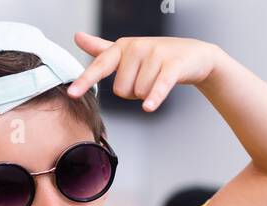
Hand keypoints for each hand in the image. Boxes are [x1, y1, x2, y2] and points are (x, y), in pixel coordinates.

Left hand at [70, 34, 220, 111]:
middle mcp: (136, 48)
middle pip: (121, 90)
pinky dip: (154, 99)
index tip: (72, 93)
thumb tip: (77, 37)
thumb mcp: (128, 51)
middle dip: (133, 93)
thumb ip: (102, 48)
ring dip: (148, 96)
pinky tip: (150, 107)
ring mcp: (154, 55)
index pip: (100, 66)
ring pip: (139, 93)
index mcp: (122, 47)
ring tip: (158, 82)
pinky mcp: (171, 66)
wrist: (193, 55)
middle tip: (146, 81)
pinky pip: (157, 87)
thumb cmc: (158, 55)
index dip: (85, 81)